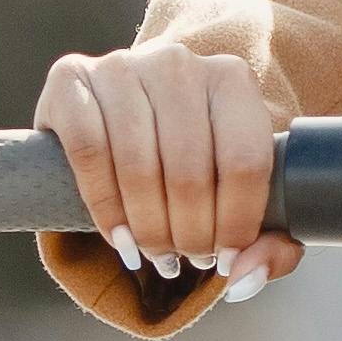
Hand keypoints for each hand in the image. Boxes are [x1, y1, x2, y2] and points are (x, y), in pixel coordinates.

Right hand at [31, 39, 302, 316]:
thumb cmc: (197, 160)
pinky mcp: (71, 79)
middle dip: (189, 234)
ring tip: (155, 253)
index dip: (236, 223)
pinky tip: (118, 236)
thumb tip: (243, 277)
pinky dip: (104, 206)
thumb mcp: (243, 194)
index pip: (246, 161)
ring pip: (138, 167)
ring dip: (148, 228)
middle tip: (186, 259)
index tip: (225, 256)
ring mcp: (122, 66)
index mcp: (232, 80)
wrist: (127, 116)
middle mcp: (178, 63)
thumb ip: (271, 243)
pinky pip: (88, 153)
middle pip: (190, 171)